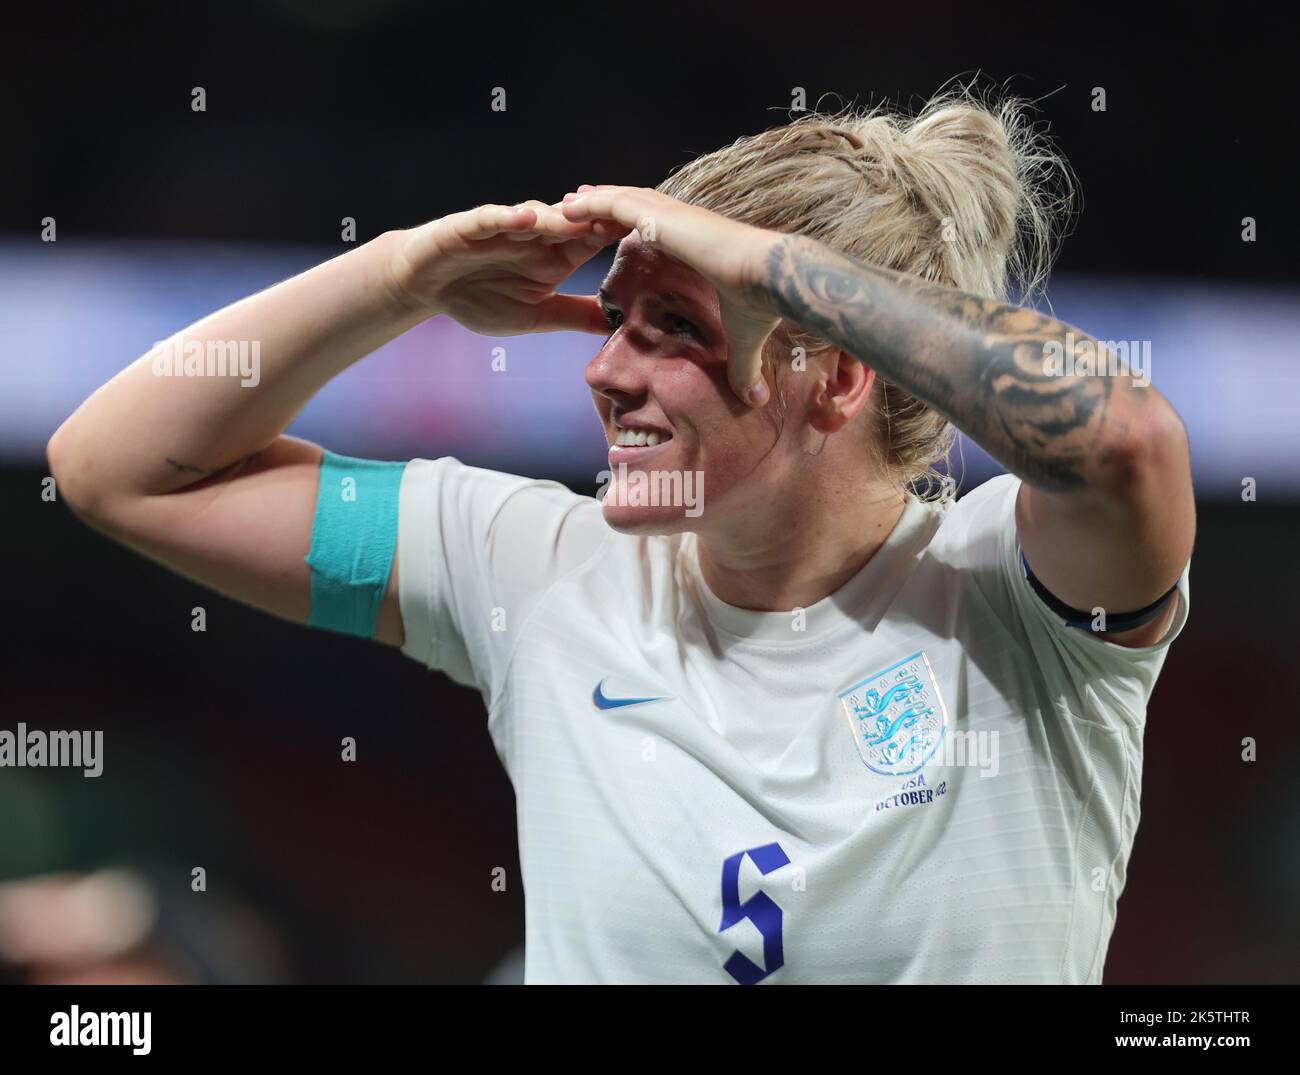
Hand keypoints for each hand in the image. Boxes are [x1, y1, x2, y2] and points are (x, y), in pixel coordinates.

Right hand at [389, 200, 613, 335]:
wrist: (425, 286)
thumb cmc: (478, 297)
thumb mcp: (533, 316)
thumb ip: (573, 315)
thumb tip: (615, 326)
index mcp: (554, 256)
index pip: (593, 241)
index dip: (618, 237)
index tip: (649, 236)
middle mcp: (535, 236)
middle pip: (573, 222)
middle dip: (598, 217)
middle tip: (627, 216)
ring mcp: (506, 227)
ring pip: (539, 215)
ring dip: (560, 217)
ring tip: (582, 219)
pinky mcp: (472, 225)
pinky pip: (493, 217)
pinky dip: (510, 216)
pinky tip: (528, 218)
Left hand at [561, 185, 782, 404]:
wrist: (771, 277)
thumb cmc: (762, 303)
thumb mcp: (745, 339)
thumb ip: (744, 366)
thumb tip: (758, 400)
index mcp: (696, 241)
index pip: (657, 226)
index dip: (634, 225)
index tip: (614, 229)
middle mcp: (683, 222)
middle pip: (634, 207)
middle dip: (606, 206)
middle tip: (578, 206)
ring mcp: (672, 215)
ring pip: (621, 201)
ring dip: (593, 201)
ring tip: (567, 202)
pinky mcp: (662, 217)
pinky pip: (616, 205)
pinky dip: (592, 203)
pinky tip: (569, 205)